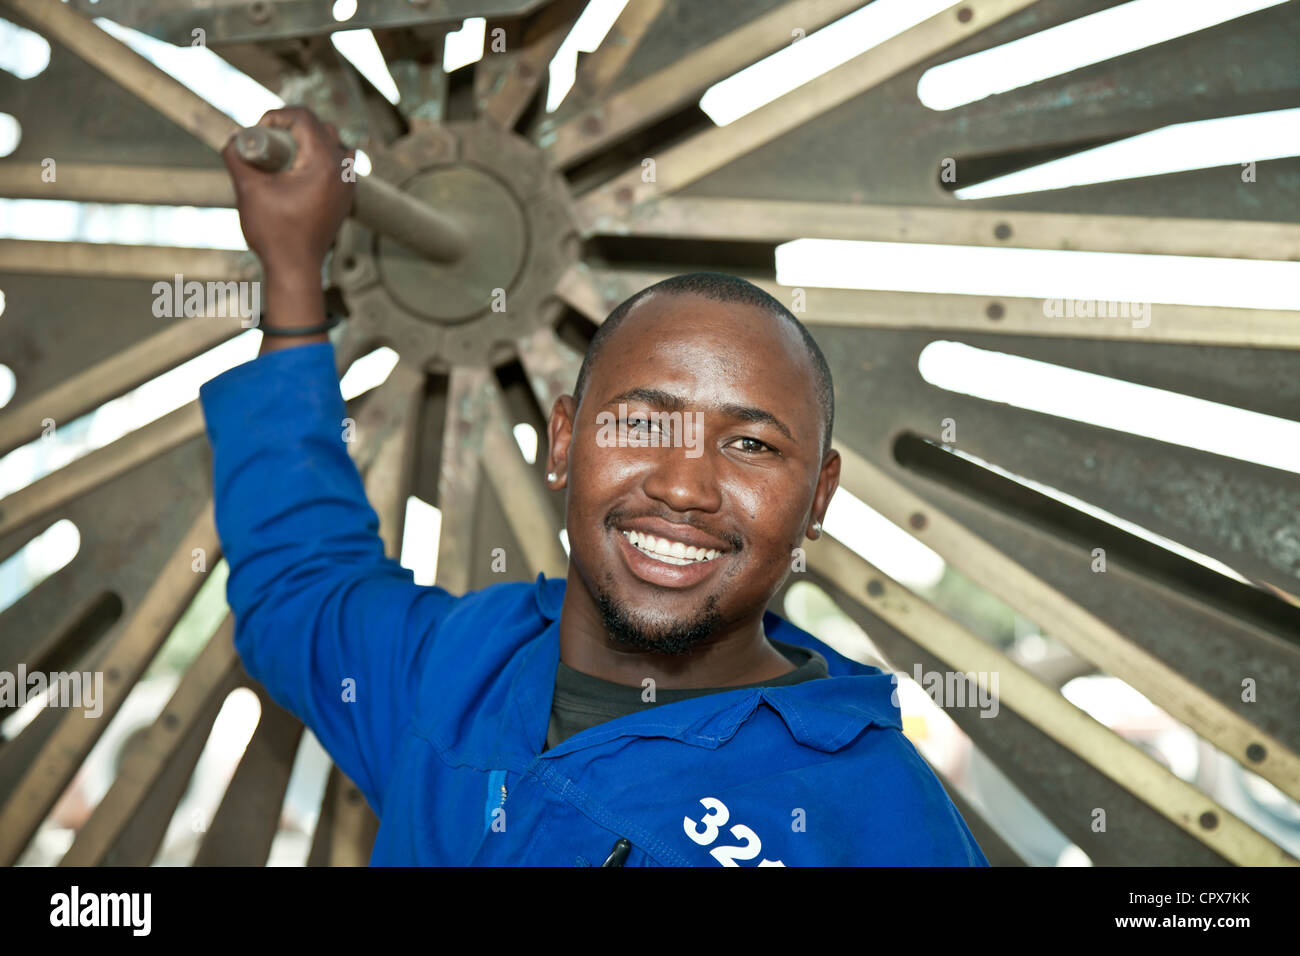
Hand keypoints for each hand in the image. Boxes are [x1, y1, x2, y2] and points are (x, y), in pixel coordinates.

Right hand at [221, 106, 355, 278]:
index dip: (276, 115)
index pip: (304, 117)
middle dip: (292, 126)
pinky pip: (340, 162)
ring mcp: (349, 183)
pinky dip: (322, 157)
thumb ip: (236, 155)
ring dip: (310, 140)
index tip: (258, 132)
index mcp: (324, 163)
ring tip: (285, 155)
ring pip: (335, 142)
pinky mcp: (347, 195)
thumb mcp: (248, 189)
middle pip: (320, 126)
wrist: (296, 268)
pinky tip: (299, 169)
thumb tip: (235, 135)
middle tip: (269, 142)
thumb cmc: (273, 232)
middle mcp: (343, 169)